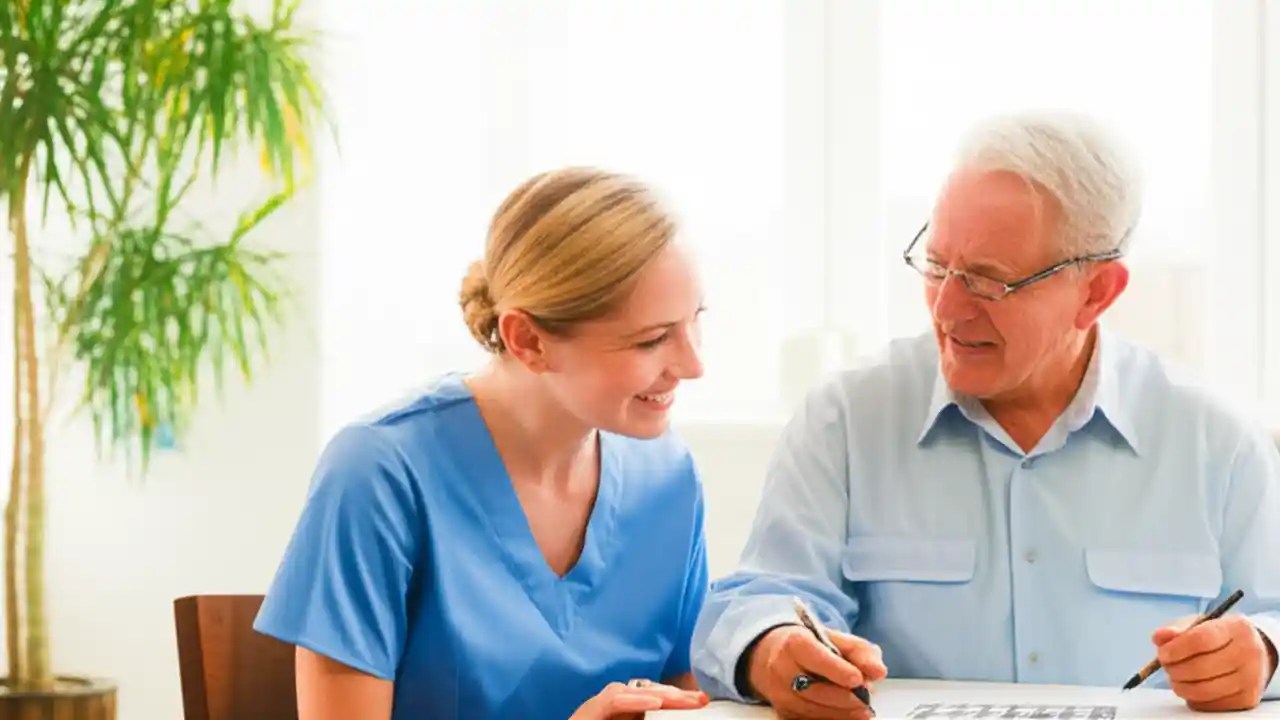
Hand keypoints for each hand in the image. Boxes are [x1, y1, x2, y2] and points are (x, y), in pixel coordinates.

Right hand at [569, 679, 708, 719]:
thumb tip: (674, 718)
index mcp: (628, 711)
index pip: (656, 698)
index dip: (680, 699)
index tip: (703, 701)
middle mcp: (615, 702)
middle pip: (648, 692)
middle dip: (676, 695)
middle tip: (701, 699)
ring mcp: (600, 704)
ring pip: (633, 692)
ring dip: (660, 695)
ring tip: (684, 700)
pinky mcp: (589, 711)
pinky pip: (615, 702)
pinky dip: (636, 701)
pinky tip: (654, 702)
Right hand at [746, 624, 886, 719]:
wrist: (778, 655)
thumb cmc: (813, 646)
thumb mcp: (837, 640)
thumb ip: (861, 652)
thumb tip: (878, 671)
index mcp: (795, 643)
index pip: (816, 658)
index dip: (838, 671)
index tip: (858, 679)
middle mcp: (782, 668)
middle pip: (816, 690)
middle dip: (846, 697)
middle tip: (866, 698)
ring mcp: (780, 693)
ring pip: (814, 710)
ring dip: (843, 712)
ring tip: (861, 708)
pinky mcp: (783, 712)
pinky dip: (834, 719)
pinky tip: (848, 715)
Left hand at [1152, 614, 1272, 711]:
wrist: (1254, 653)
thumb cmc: (1220, 637)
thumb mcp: (1200, 624)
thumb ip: (1177, 629)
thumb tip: (1158, 637)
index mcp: (1236, 628)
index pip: (1201, 640)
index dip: (1176, 649)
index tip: (1163, 654)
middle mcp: (1248, 653)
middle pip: (1200, 668)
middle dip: (1175, 669)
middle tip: (1167, 667)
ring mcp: (1250, 678)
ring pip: (1205, 690)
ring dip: (1181, 686)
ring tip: (1176, 678)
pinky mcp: (1248, 699)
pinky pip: (1211, 704)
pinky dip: (1194, 699)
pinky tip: (1192, 687)